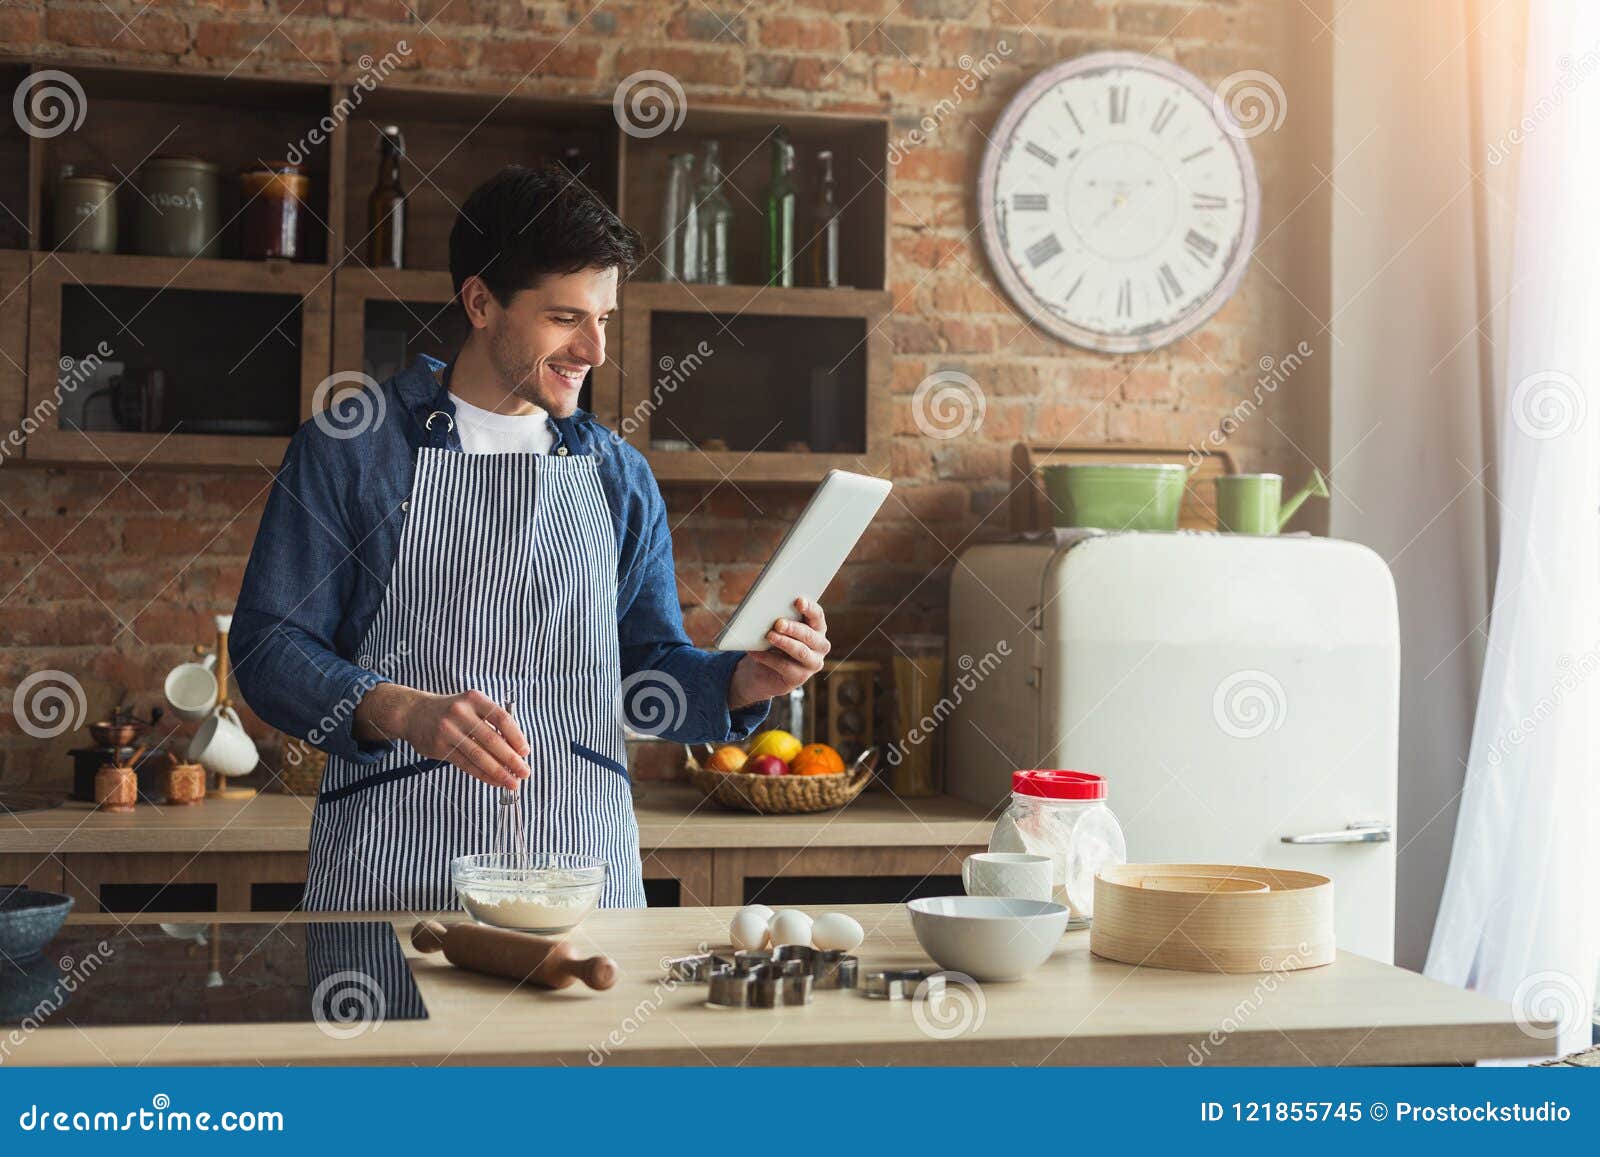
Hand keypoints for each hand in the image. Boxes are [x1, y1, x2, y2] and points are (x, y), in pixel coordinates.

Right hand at [355, 685, 529, 789]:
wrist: (413, 713)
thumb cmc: (451, 711)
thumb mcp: (470, 706)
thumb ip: (491, 722)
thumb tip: (516, 749)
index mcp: (474, 699)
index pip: (501, 718)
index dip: (516, 736)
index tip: (525, 752)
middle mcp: (460, 713)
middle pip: (491, 739)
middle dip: (511, 759)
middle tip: (525, 772)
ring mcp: (448, 731)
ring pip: (478, 755)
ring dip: (498, 772)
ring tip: (512, 782)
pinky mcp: (439, 747)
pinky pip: (466, 764)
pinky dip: (483, 775)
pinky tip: (494, 781)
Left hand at [728, 597, 829, 709]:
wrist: (764, 671)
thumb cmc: (773, 642)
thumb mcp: (777, 629)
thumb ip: (778, 619)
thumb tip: (766, 610)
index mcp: (817, 628)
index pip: (817, 615)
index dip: (809, 608)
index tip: (798, 601)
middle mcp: (820, 645)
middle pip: (809, 634)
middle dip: (793, 628)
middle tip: (778, 623)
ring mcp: (813, 663)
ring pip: (801, 651)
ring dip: (784, 642)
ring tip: (769, 636)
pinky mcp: (800, 677)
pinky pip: (785, 666)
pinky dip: (769, 658)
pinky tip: (756, 652)